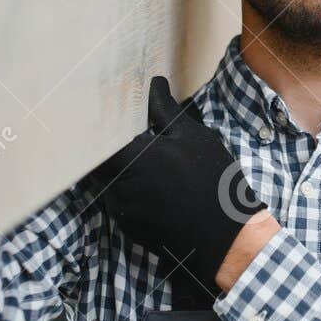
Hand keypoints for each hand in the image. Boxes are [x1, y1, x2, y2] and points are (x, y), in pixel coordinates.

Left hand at [86, 77, 266, 303]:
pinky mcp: (130, 228)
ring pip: (109, 183)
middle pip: (98, 162)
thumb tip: (154, 83)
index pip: (93, 139)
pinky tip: (158, 189)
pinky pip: (121, 204)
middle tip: (130, 137)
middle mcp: (118, 187)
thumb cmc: (212, 182)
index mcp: (130, 160)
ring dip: (121, 172)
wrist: (226, 237)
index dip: (94, 126)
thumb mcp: (193, 138)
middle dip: (110, 149)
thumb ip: (165, 110)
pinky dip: (132, 193)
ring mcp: (122, 211)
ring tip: (150, 164)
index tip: (101, 115)